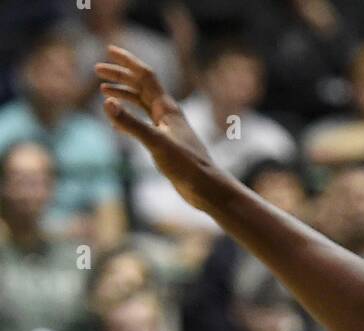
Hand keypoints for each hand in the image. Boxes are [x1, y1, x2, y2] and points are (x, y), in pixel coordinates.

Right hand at [96, 46, 219, 211]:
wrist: (206, 188)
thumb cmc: (186, 165)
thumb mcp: (156, 143)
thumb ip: (130, 123)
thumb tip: (106, 102)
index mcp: (167, 108)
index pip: (145, 76)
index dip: (127, 62)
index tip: (108, 50)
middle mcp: (167, 114)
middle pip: (141, 86)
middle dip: (120, 76)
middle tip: (97, 71)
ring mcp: (167, 129)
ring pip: (142, 104)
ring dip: (123, 95)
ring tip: (104, 93)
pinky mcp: (166, 143)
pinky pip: (144, 124)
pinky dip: (129, 119)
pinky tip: (117, 125)